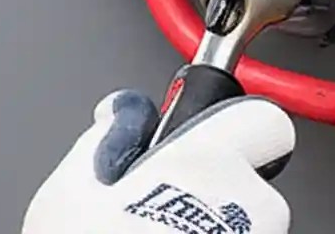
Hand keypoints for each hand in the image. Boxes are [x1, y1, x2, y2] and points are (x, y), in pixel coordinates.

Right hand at [24, 91, 294, 233]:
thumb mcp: (69, 193)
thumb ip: (106, 139)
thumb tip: (121, 113)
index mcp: (207, 164)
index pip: (264, 120)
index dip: (235, 126)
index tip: (209, 138)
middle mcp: (249, 204)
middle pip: (256, 181)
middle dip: (223, 190)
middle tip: (173, 206)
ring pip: (253, 224)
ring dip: (222, 229)